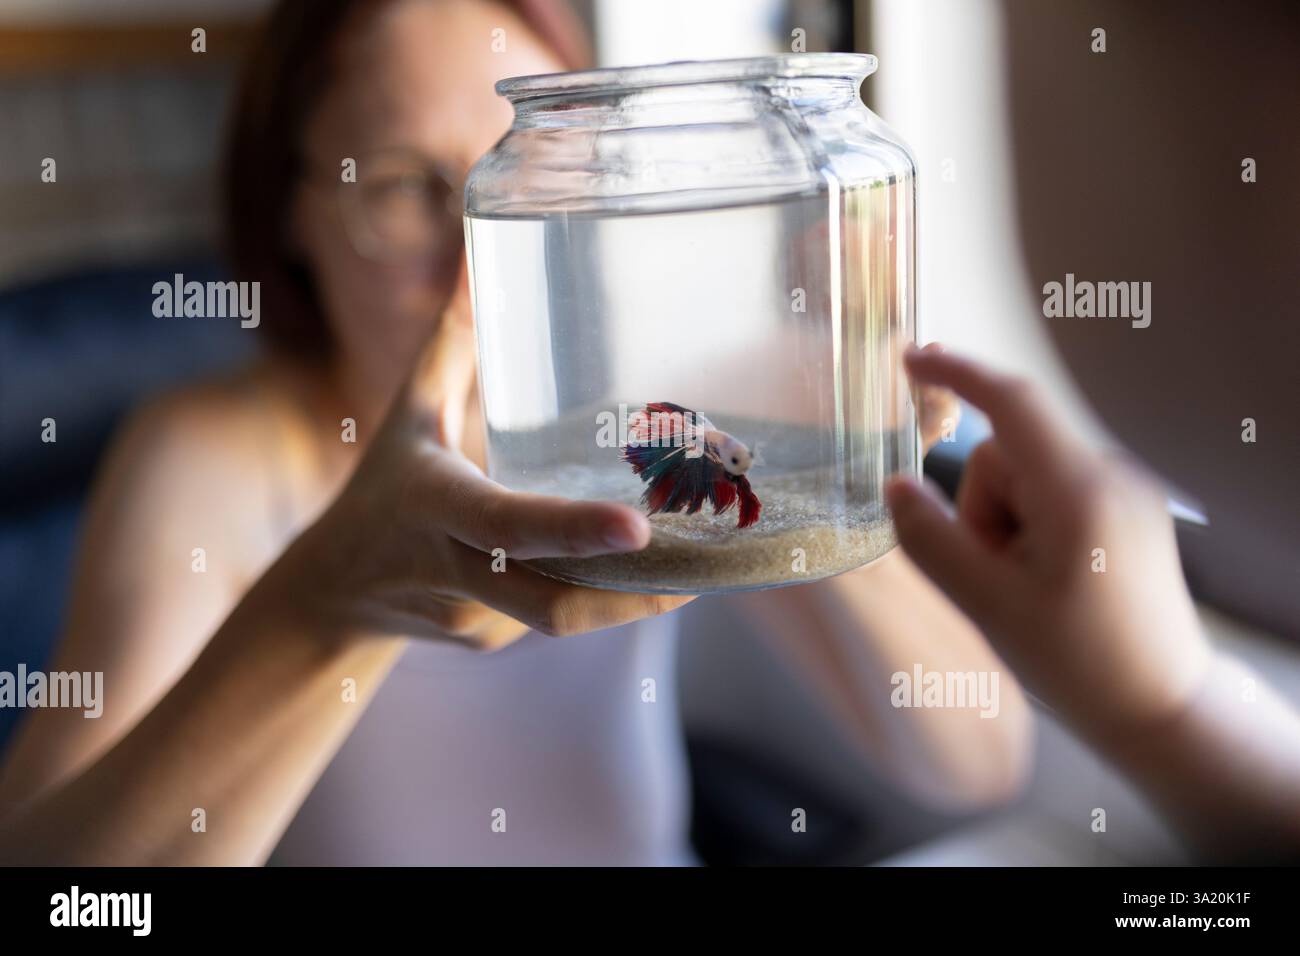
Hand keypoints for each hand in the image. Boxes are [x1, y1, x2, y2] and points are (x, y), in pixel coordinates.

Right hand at [289, 266, 689, 649]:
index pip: (508, 524)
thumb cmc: (381, 485)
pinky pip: (562, 615)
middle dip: (638, 593)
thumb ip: (453, 338)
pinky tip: (651, 570)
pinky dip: (607, 597)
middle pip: (555, 603)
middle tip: (712, 556)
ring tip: (706, 561)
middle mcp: (457, 571)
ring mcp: (477, 617)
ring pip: (570, 616)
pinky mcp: (492, 641)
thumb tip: (473, 250)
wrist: (334, 592)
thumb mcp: (409, 410)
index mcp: (435, 506)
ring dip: (640, 598)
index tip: (640, 526)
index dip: (574, 530)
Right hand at [884, 346, 1211, 742]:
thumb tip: (894, 487)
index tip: (911, 359)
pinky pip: (1055, 493)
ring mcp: (1126, 492)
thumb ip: (930, 539)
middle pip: (1007, 453)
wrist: (1163, 709)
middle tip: (995, 576)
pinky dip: (1032, 526)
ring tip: (1027, 586)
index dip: (957, 372)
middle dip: (981, 506)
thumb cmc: (1078, 663)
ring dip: (1006, 523)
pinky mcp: (1130, 511)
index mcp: (1078, 491)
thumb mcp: (987, 604)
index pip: (1011, 403)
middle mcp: (1111, 475)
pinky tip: (1049, 580)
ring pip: (1027, 477)